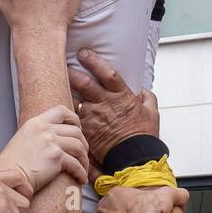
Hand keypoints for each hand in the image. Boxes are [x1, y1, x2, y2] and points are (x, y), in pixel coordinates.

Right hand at [0, 104, 88, 192]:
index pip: (61, 111)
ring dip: (84, 159)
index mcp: (36, 122)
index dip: (74, 119)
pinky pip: (76, 164)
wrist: (7, 178)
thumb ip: (38, 135)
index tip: (78, 128)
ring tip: (83, 168)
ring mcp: (51, 142)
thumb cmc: (12, 165)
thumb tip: (53, 140)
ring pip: (79, 146)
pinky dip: (81, 172)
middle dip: (83, 143)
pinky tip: (80, 178)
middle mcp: (44, 129)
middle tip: (82, 153)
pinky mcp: (56, 157)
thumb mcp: (22, 139)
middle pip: (75, 130)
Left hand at [68, 48, 158, 167]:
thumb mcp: (152, 113)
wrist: (134, 159)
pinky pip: (74, 119)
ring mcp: (93, 117)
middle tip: (64, 66)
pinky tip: (64, 113)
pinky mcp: (86, 131)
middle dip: (72, 72)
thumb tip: (143, 91)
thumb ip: (148, 98)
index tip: (84, 53)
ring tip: (59, 88)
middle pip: (83, 83)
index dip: (93, 60)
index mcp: (121, 95)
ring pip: (75, 100)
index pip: (105, 72)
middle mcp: (105, 103)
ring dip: (68, 94)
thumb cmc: (143, 136)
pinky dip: (70, 115)